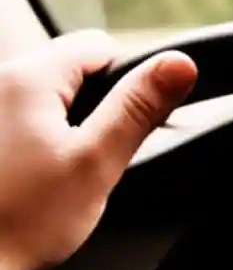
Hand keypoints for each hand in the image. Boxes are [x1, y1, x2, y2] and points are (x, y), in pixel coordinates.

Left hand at [0, 31, 196, 269]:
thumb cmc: (14, 223)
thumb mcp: (95, 163)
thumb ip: (138, 109)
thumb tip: (179, 65)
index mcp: (28, 78)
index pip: (101, 47)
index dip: (128, 83)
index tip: (126, 126)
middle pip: (73, 73)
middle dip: (95, 111)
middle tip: (92, 161)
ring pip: (48, 101)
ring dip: (65, 130)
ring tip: (58, 177)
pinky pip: (22, 124)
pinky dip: (37, 146)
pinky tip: (32, 182)